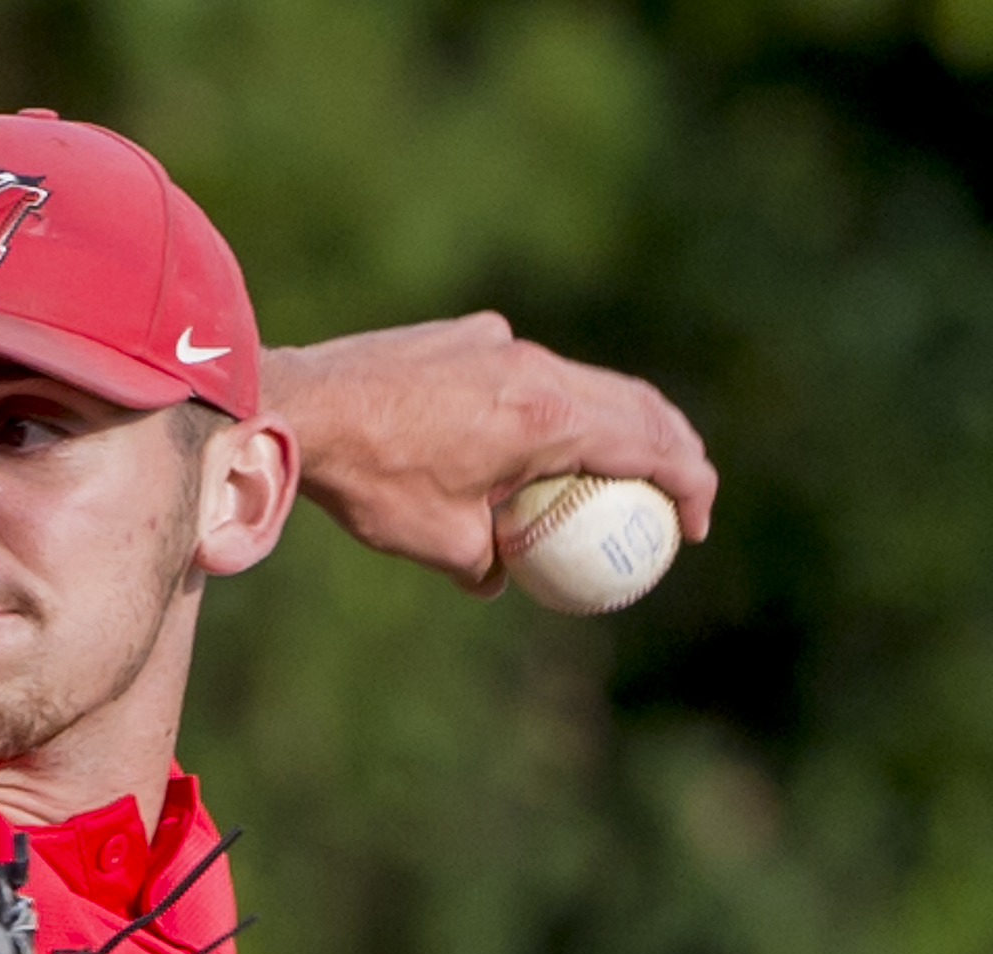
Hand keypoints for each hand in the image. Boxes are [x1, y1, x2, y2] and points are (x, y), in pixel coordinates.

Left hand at [260, 312, 717, 594]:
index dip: (690, 485)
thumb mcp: (435, 540)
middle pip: (636, 402)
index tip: (693, 526)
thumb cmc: (368, 479)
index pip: (652, 447)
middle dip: (673, 446)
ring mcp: (499, 344)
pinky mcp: (465, 336)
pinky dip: (549, 404)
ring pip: (584, 380)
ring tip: (617, 466)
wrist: (299, 405)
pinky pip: (525, 370)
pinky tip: (523, 439)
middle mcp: (536, 368)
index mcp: (550, 418)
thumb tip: (499, 578)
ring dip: (614, 422)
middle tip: (680, 491)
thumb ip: (483, 561)